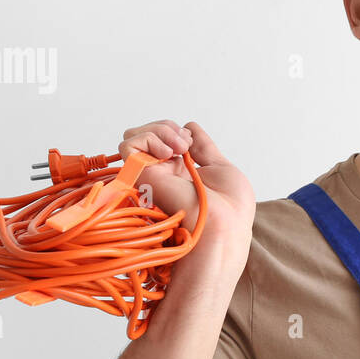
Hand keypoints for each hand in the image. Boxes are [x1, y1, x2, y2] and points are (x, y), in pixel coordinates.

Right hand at [118, 120, 253, 245]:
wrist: (222, 231)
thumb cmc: (231, 211)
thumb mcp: (222, 169)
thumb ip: (204, 148)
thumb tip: (190, 127)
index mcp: (183, 173)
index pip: (166, 140)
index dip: (177, 132)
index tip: (192, 141)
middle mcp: (164, 175)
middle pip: (148, 136)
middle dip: (166, 127)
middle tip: (184, 143)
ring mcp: (151, 177)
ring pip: (134, 138)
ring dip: (158, 131)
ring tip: (178, 147)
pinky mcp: (140, 180)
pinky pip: (129, 148)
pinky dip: (147, 139)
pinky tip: (168, 152)